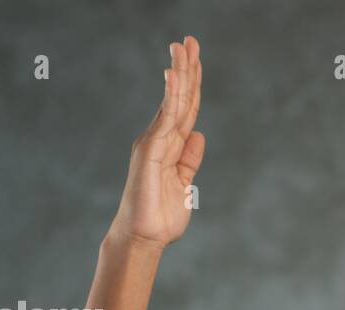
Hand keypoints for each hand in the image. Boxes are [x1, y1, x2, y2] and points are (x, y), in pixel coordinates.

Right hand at [108, 35, 204, 249]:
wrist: (145, 236)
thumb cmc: (161, 214)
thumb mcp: (184, 183)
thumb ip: (190, 159)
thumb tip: (199, 134)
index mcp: (171, 146)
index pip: (186, 109)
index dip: (192, 84)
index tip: (196, 59)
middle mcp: (161, 138)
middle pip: (178, 98)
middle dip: (185, 68)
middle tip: (189, 40)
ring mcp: (154, 142)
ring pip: (171, 102)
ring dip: (178, 73)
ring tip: (182, 47)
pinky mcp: (150, 150)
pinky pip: (165, 118)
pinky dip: (170, 97)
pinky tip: (174, 76)